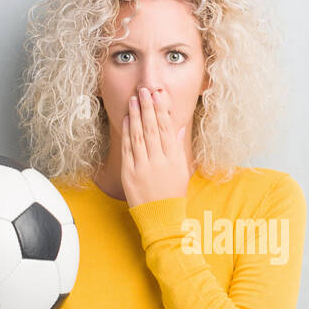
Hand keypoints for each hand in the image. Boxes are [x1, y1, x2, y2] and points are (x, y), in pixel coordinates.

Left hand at [121, 86, 190, 207]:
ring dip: (135, 116)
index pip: (166, 129)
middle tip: (143, 91)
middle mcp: (159, 160)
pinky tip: (126, 120)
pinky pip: (128, 149)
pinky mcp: (130, 173)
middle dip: (147, 108)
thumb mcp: (182, 170)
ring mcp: (143, 167)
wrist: (161, 217)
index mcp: (173, 158)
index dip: (160, 111)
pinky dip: (127, 133)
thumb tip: (178, 128)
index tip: (157, 96)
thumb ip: (178, 147)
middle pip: (151, 128)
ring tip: (133, 100)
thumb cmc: (173, 194)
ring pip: (138, 136)